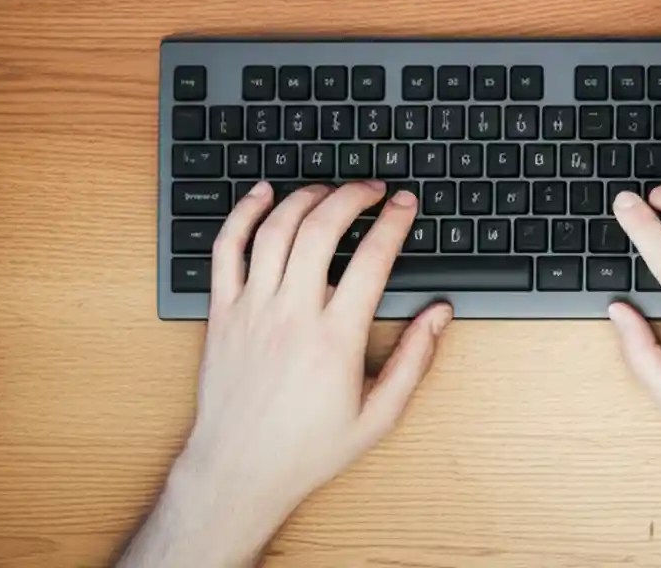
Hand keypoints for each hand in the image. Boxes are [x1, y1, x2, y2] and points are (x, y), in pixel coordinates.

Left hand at [121, 180, 451, 567]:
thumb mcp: (378, 416)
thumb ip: (414, 361)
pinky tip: (262, 196)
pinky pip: (226, 249)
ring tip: (329, 190)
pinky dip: (243, 214)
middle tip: (372, 189)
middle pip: (321, 230)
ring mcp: (252, 310)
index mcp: (335, 338)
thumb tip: (438, 315)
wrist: (239, 471)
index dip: (393, 222)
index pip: (372, 259)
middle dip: (352, 196)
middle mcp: (291, 315)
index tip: (404, 204)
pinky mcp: (222, 313)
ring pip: (275, 230)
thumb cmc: (307, 448)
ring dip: (305, 198)